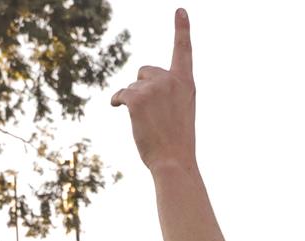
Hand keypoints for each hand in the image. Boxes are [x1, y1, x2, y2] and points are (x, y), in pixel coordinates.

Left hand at [110, 9, 195, 172]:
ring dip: (133, 101)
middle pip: (146, 71)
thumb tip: (135, 89)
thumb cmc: (176, 142)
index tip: (180, 10)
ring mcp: (154, 87)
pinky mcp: (137, 98)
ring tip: (146, 122)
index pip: (183, 50)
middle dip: (142, 87)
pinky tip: (120, 110)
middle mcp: (171, 79)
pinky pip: (121, 94)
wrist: (174, 161)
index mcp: (186, 82)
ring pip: (133, 85)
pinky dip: (118, 102)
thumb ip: (168, 92)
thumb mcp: (181, 110)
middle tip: (151, 113)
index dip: (181, 29)